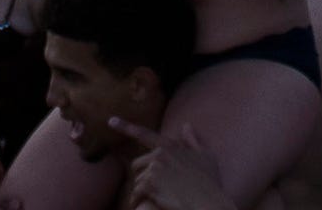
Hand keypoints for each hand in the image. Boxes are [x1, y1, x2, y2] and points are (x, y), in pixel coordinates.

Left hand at [115, 120, 229, 209]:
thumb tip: (186, 125)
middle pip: (137, 164)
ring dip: (143, 191)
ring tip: (157, 199)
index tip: (110, 121)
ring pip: (137, 181)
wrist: (209, 203)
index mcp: (171, 146)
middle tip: (155, 189)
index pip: (144, 134)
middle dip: (142, 176)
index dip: (126, 127)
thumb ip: (194, 141)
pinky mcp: (150, 184)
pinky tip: (146, 205)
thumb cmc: (211, 183)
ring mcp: (154, 169)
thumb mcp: (207, 157)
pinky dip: (138, 201)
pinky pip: (136, 193)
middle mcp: (159, 154)